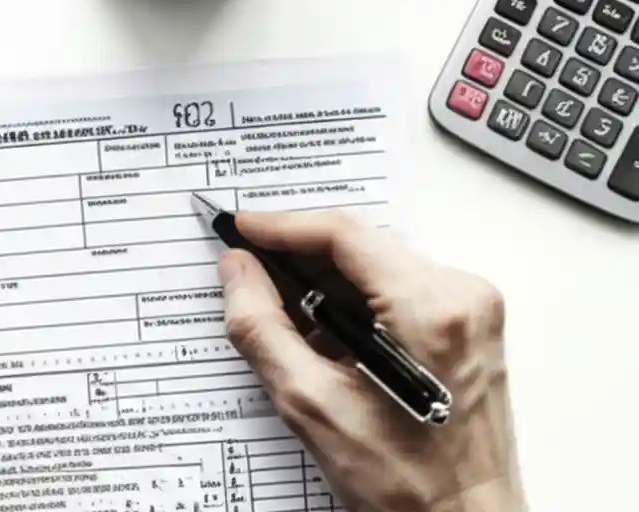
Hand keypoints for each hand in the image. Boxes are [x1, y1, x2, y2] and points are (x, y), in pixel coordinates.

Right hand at [219, 212, 525, 511]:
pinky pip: (398, 288)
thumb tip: (238, 272)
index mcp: (431, 310)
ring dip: (326, 282)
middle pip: (362, 246)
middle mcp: (462, 298)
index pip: (345, 235)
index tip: (243, 229)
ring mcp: (471, 310)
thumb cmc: (406, 484)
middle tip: (249, 273)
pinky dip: (355, 301)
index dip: (283, 226)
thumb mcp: (311, 405)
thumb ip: (263, 328)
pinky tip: (327, 336)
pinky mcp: (469, 325)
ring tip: (286, 317)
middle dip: (300, 257)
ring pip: (377, 265)